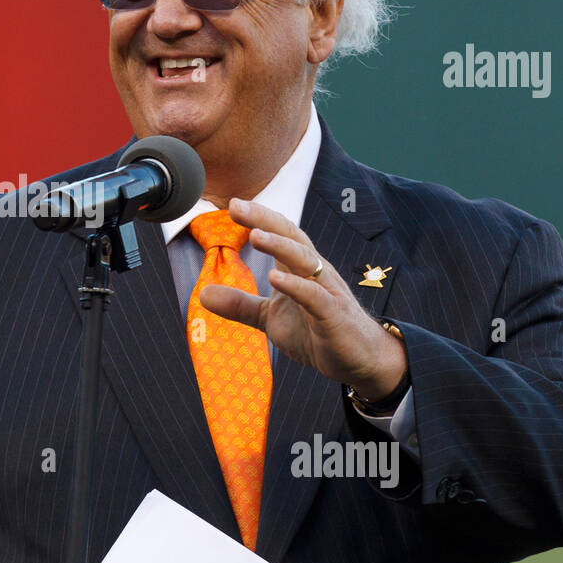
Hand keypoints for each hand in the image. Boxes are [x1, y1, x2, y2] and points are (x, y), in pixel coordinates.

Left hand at [199, 198, 406, 399]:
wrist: (359, 360)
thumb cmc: (317, 332)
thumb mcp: (271, 319)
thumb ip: (240, 304)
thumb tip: (202, 294)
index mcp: (300, 268)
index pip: (280, 234)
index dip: (259, 217)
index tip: (232, 202)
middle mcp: (316, 273)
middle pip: (292, 237)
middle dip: (265, 220)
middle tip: (237, 206)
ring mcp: (327, 293)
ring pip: (305, 261)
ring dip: (281, 246)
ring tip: (255, 236)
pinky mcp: (334, 317)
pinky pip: (315, 297)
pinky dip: (296, 286)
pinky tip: (276, 278)